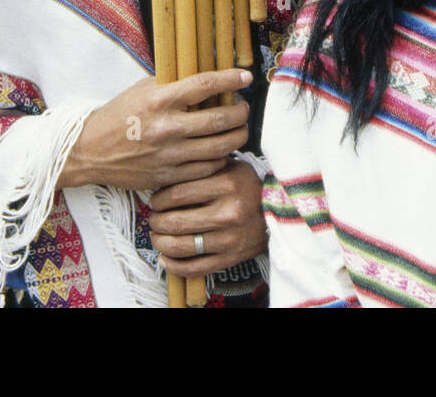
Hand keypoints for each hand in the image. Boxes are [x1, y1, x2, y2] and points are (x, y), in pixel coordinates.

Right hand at [57, 69, 251, 190]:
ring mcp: (168, 155)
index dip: (232, 79)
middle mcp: (166, 128)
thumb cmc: (119, 115)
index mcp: (159, 100)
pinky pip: (208, 168)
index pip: (206, 85)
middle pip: (222, 119)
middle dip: (241, 112)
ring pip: (221, 147)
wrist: (89, 151)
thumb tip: (210, 75)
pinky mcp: (168, 176)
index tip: (245, 77)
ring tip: (238, 128)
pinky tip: (221, 149)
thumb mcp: (143, 90)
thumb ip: (175, 84)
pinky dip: (221, 158)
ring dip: (238, 135)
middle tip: (243, 108)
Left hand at [148, 159, 267, 277]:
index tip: (155, 201)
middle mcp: (229, 213)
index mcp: (228, 185)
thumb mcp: (232, 167)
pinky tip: (166, 258)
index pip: (176, 194)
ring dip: (160, 242)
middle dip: (156, 221)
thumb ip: (204, 167)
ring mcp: (229, 239)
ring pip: (179, 247)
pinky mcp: (230, 259)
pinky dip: (173, 265)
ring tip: (158, 236)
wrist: (281, 212)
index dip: (158, 199)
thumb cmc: (249, 188)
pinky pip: (193, 268)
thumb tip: (168, 174)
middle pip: (174, 222)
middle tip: (154, 218)